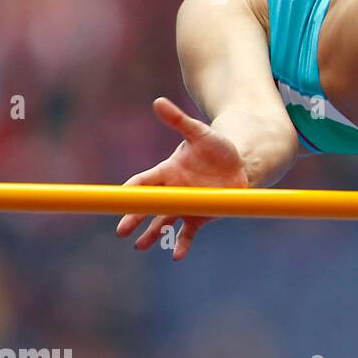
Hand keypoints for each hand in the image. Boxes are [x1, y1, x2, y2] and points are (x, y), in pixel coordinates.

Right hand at [115, 97, 248, 259]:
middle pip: (148, 206)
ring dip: (152, 234)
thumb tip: (158, 102)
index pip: (143, 182)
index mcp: (166, 171)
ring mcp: (184, 205)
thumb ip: (179, 121)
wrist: (239, 164)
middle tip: (121, 230)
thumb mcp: (201, 132)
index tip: (118, 198)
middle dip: (135, 217)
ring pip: (163, 222)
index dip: (131, 190)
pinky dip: (182, 243)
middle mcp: (171, 191)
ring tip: (140, 246)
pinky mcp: (199, 216)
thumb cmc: (217, 147)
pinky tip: (177, 255)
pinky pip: (187, 232)